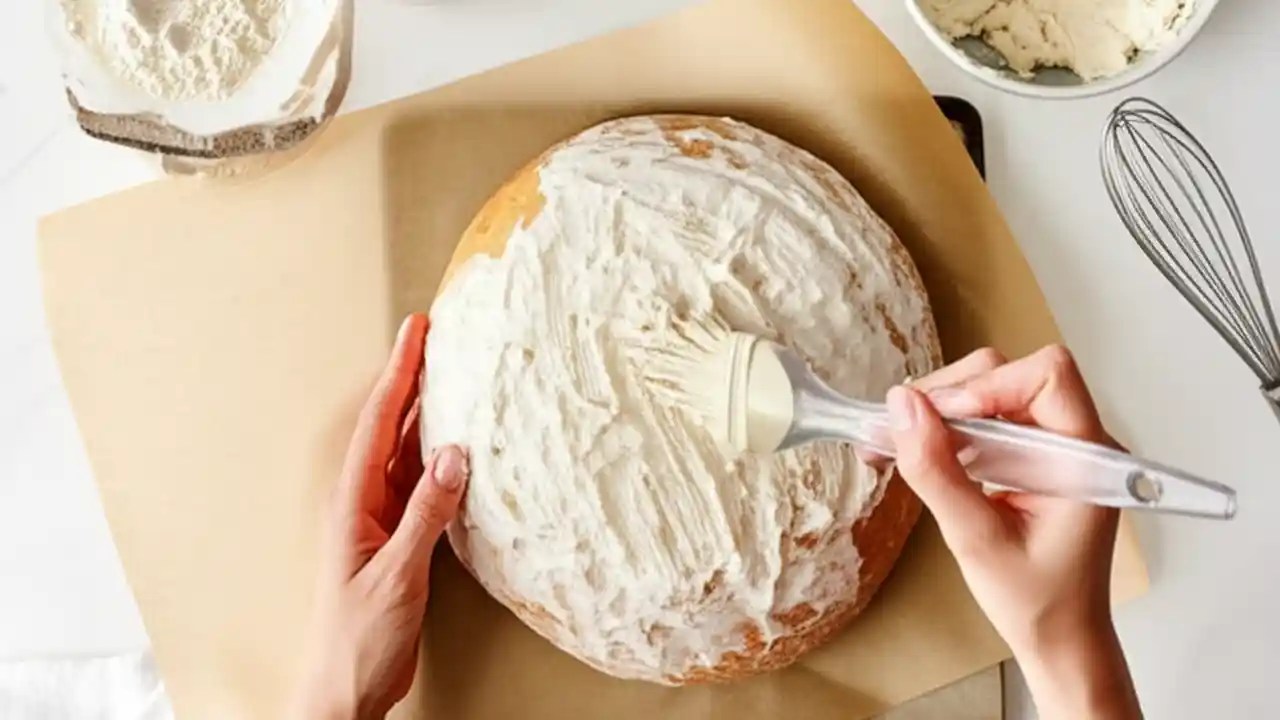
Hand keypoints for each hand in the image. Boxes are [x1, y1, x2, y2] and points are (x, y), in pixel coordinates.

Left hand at [293, 314, 469, 719]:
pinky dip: (443, 459)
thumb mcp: (396, 575)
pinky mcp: (401, 540)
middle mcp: (365, 501)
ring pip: (409, 452)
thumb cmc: (358, 638)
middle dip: (413, 378)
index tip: (416, 331)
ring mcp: (383, 519)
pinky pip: (424, 485)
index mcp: (353, 502)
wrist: (347, 688)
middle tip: (437, 335)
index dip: (399, 373)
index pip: (379, 423)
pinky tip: (462, 444)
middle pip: (393, 426)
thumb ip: (425, 514)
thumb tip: (455, 455)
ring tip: (454, 373)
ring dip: (429, 413)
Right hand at [886, 346, 1140, 719]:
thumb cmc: (1036, 602)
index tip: (939, 419)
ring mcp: (1056, 446)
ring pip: (994, 390)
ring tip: (902, 442)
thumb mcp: (976, 540)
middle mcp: (1077, 440)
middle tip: (905, 429)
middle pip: (1011, 373)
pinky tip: (921, 451)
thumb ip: (937, 472)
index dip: (988, 386)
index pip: (1046, 376)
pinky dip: (951, 428)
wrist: (1060, 638)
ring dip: (944, 410)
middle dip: (953, 394)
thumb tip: (901, 408)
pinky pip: (991, 418)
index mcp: (1085, 456)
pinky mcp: (1034, 456)